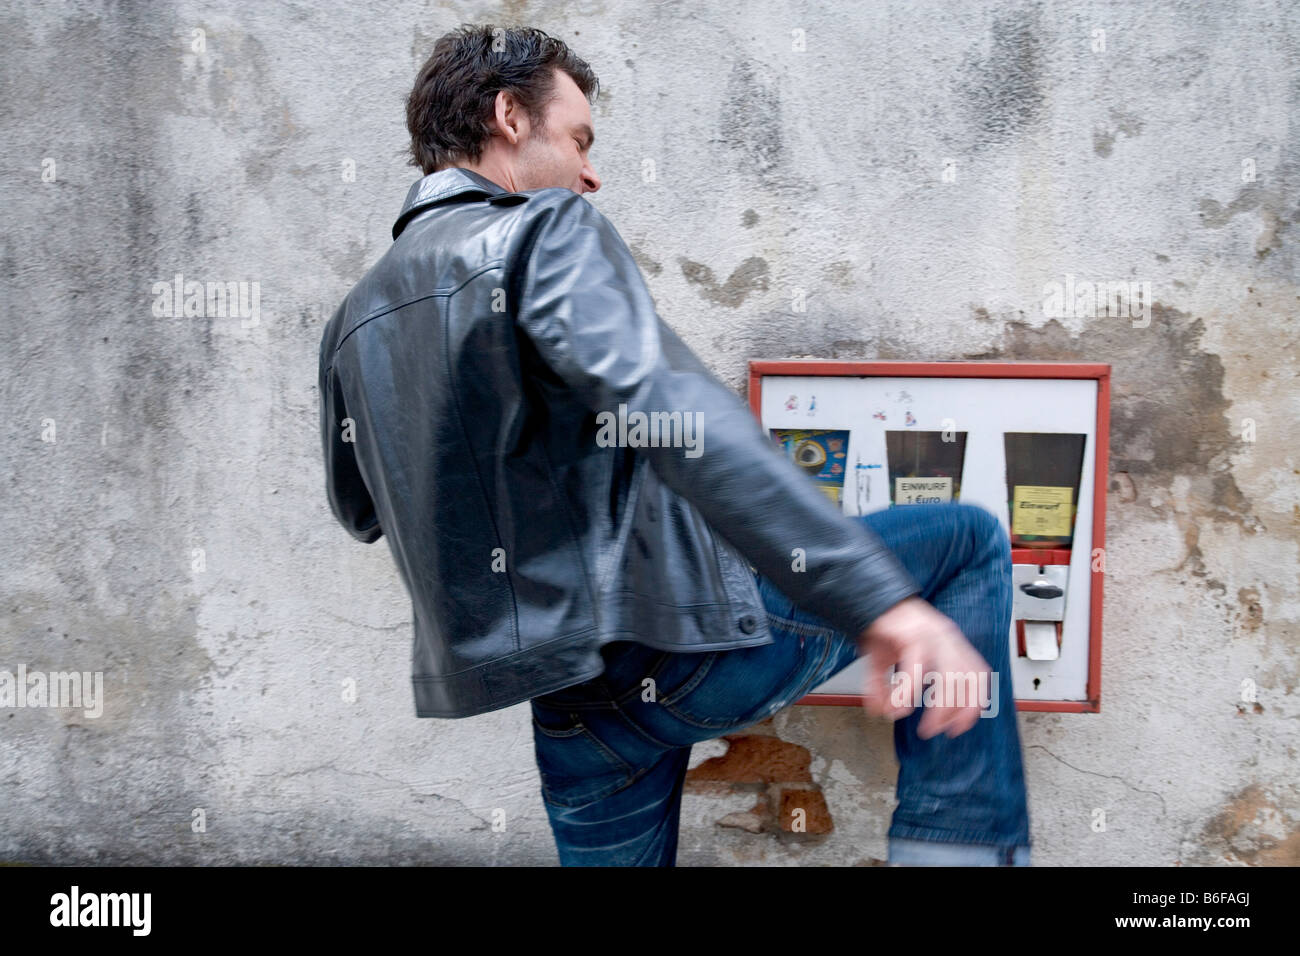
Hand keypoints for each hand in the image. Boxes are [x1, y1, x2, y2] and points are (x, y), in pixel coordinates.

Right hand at [857, 596, 990, 739]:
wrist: (863, 597)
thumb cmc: (881, 627)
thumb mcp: (885, 661)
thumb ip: (885, 687)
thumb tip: (879, 711)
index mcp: (950, 642)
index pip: (977, 674)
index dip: (973, 703)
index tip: (958, 727)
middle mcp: (946, 637)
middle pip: (968, 678)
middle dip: (955, 711)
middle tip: (935, 730)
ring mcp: (931, 634)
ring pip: (950, 675)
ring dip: (940, 707)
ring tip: (924, 726)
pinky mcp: (912, 632)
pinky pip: (918, 667)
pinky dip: (910, 692)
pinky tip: (898, 705)